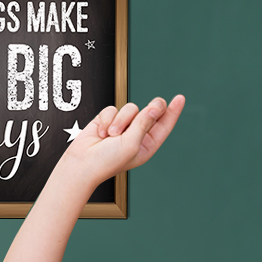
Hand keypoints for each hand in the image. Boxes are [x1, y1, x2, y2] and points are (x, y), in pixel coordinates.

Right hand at [56, 94, 185, 188]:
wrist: (81, 164)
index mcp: (147, 144)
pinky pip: (112, 109)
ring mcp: (121, 127)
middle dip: (149, 110)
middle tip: (151, 109)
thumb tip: (154, 107)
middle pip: (150, 111)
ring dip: (120, 121)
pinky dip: (106, 120)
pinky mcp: (106, 120)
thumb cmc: (107, 161)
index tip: (180, 98)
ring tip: (111, 135)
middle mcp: (136, 134)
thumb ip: (144, 124)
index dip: (172, 111)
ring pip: (130, 109)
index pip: (164, 125)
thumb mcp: (132, 144)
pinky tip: (101, 133)